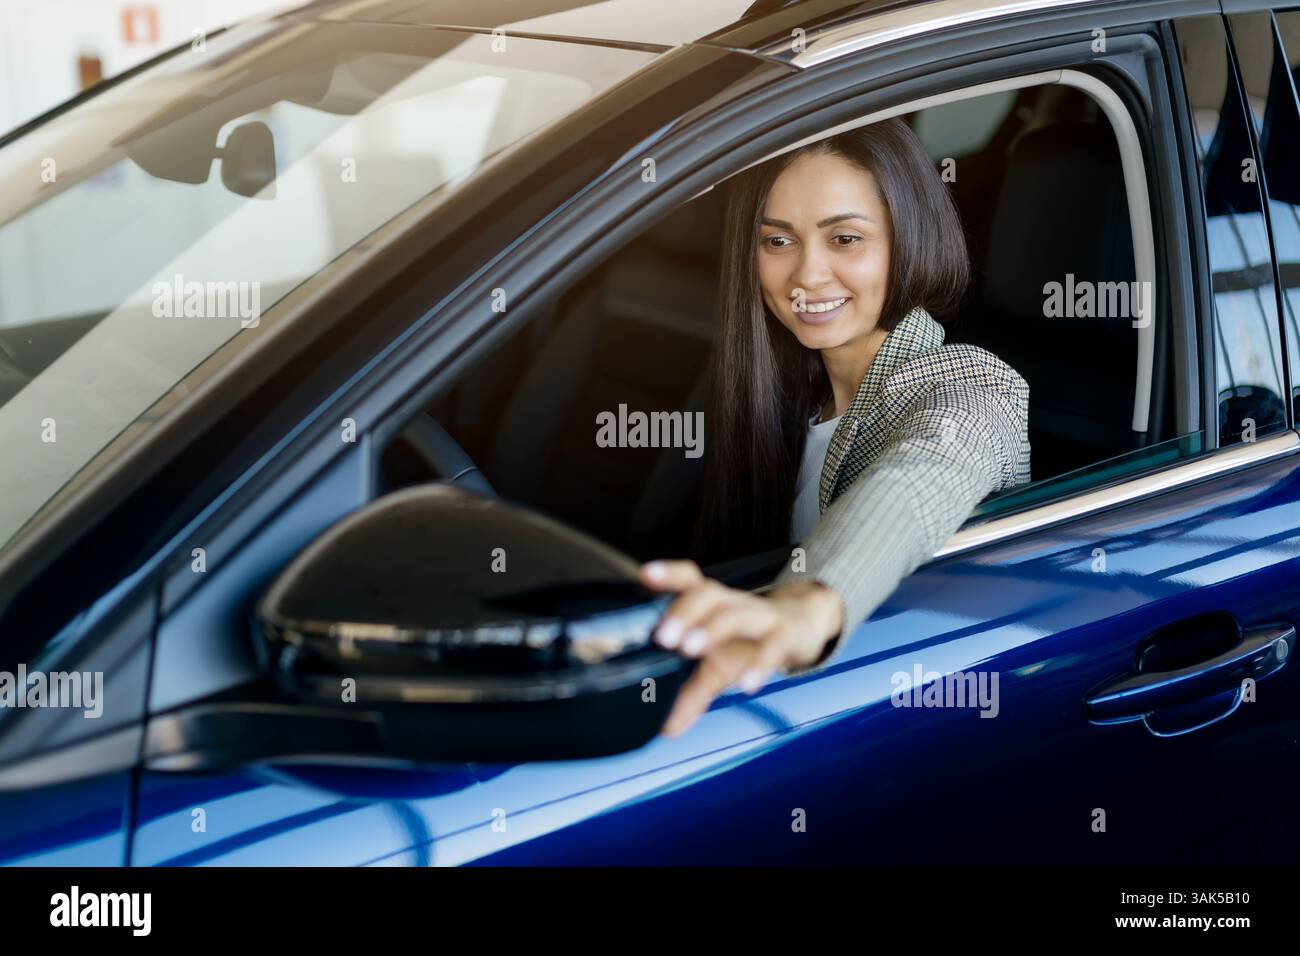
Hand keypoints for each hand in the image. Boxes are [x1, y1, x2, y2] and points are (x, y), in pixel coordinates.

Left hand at [639, 559, 843, 736]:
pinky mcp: (787, 634)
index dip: (667, 574)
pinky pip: (774, 645)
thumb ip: (690, 693)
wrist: (802, 628)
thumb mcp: (717, 666)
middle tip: (662, 636)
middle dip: (682, 612)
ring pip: (736, 614)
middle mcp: (733, 603)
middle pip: (707, 594)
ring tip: (690, 649)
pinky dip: (760, 664)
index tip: (645, 575)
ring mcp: (761, 616)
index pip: (688, 579)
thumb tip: (665, 729)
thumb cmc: (748, 642)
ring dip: (712, 629)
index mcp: (711, 604)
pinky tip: (747, 684)